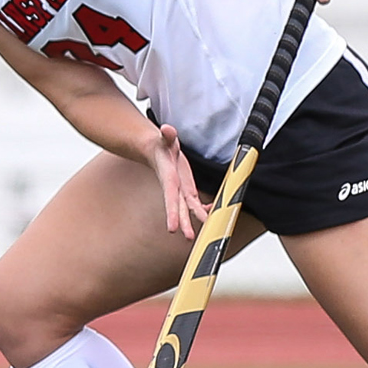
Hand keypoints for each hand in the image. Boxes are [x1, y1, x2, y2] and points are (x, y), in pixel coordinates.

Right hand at [148, 124, 209, 239]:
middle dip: (183, 223)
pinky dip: (204, 209)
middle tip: (187, 237)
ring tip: (195, 237)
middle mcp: (174, 188)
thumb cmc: (161, 144)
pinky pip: (196, 202)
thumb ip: (166, 135)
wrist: (156, 151)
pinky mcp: (187, 189)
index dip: (172, 212)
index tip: (172, 228)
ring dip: (193, 221)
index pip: (170, 197)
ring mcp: (181, 190)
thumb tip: (167, 130)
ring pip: (188, 209)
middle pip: (178, 208)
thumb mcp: (164, 138)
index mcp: (168, 178)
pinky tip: (211, 213)